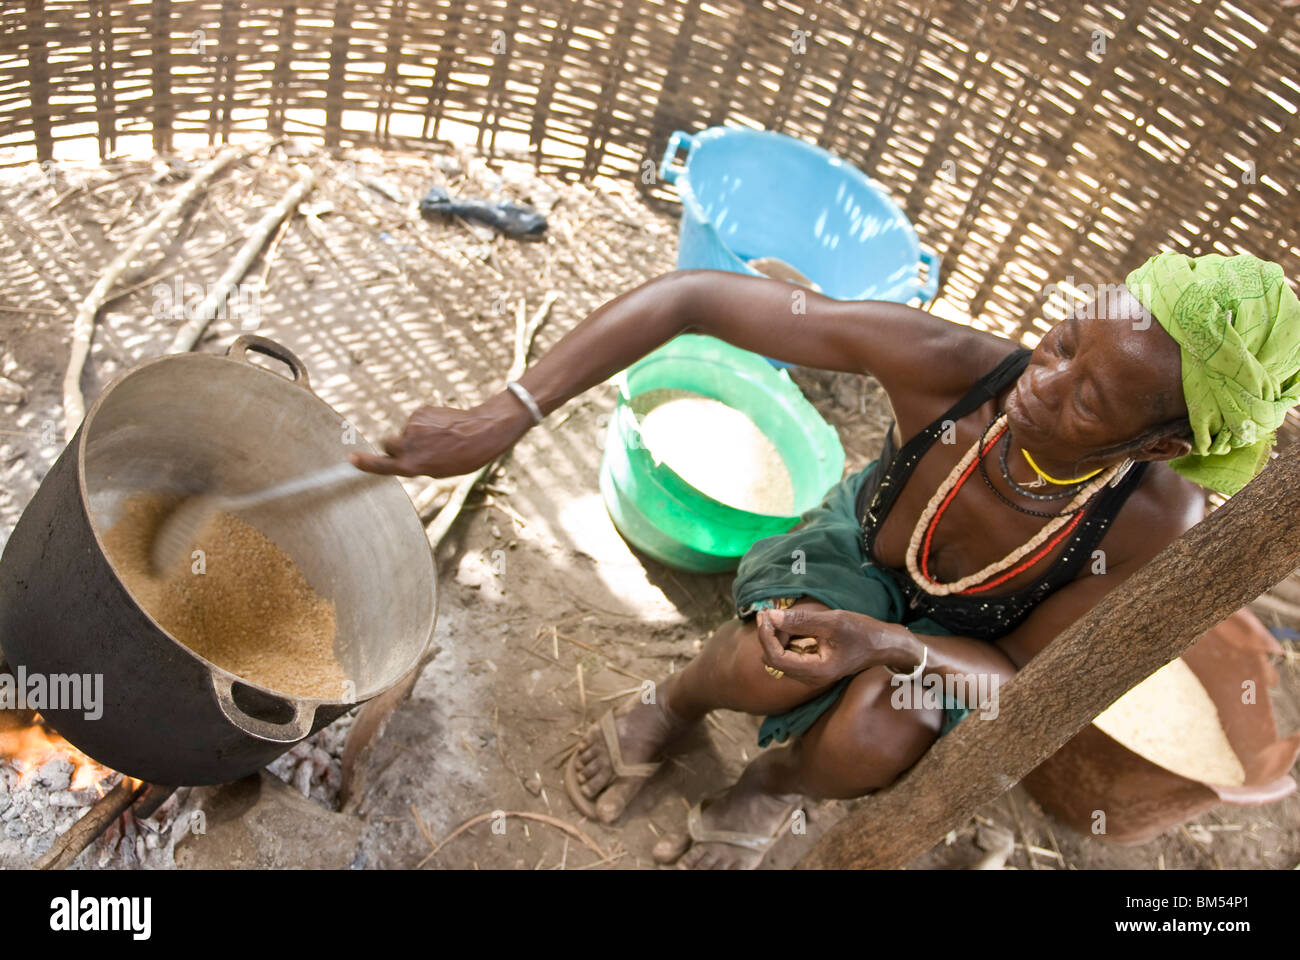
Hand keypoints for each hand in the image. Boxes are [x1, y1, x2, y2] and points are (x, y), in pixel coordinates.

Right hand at [349, 393, 529, 477]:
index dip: (365, 463)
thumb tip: (403, 456)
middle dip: (396, 447)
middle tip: (419, 449)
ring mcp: (412, 426)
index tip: (351, 459)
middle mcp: (408, 445)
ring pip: (405, 432)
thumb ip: (417, 465)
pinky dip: (425, 424)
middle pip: (388, 444)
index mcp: (412, 465)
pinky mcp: (419, 411)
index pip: (381, 465)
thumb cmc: (465, 456)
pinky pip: (416, 420)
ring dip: (417, 435)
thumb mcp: (440, 470)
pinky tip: (443, 427)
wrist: (483, 430)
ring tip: (442, 438)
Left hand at [756, 606, 913, 685]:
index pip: (776, 658)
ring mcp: (812, 674)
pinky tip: (789, 624)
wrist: (886, 645)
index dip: (766, 636)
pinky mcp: (815, 666)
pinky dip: (786, 639)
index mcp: (815, 672)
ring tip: (777, 615)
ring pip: (781, 657)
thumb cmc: (863, 633)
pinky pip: (792, 654)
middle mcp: (811, 678)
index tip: (765, 615)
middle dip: (768, 636)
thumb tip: (771, 616)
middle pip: (775, 659)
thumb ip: (801, 620)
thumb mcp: (833, 622)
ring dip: (776, 637)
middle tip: (767, 612)